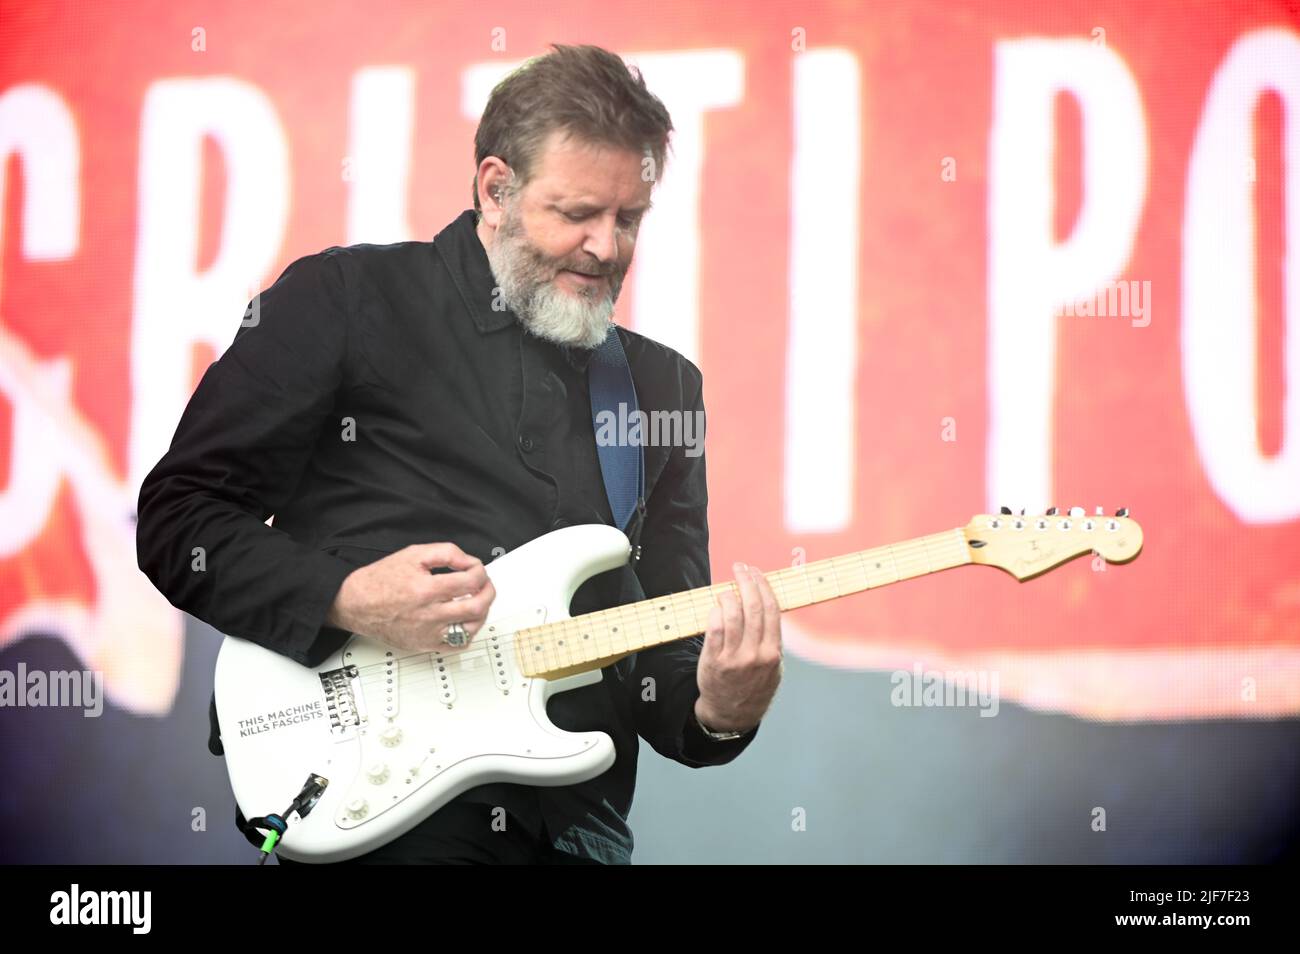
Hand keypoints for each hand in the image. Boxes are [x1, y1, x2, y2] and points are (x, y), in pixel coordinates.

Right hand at [326, 543, 495, 652]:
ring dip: (482, 613)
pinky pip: (457, 645)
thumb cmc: (381, 581)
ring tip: (477, 601)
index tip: (476, 569)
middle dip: (489, 592)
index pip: (470, 581)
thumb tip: (469, 561)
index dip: (480, 571)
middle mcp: (429, 614)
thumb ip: (446, 553)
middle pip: (477, 607)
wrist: (356, 603)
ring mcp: (428, 633)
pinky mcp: (425, 645)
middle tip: (485, 585)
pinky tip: (466, 620)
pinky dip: (469, 633)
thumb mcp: (413, 554)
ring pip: (472, 628)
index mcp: (426, 589)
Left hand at [695, 561, 783, 732]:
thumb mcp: (774, 667)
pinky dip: (715, 613)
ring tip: (726, 590)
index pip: (771, 610)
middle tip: (740, 568)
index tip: (757, 572)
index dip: (763, 586)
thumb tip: (766, 604)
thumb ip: (772, 639)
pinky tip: (715, 607)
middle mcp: (755, 655)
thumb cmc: (754, 686)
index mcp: (773, 653)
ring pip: (732, 616)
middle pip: (753, 608)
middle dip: (746, 582)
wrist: (732, 714)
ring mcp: (733, 659)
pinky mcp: (713, 662)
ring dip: (728, 596)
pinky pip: (714, 629)